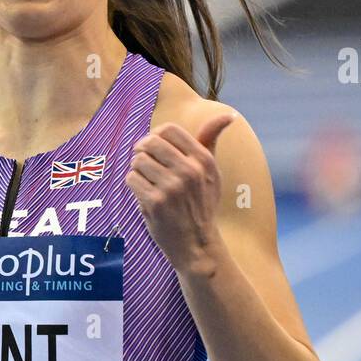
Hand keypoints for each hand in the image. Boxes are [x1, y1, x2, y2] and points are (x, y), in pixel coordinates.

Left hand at [126, 112, 235, 276]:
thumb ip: (211, 141)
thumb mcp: (212, 172)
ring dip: (137, 170)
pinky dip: (133, 185)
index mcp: (203, 160)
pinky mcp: (155, 202)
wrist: (197, 245)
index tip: (155, 149)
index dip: (155, 136)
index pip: (169, 129)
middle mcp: (189, 171)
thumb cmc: (202, 204)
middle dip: (142, 151)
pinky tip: (144, 194)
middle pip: (150, 142)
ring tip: (147, 181)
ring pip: (138, 160)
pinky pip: (131, 179)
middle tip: (145, 164)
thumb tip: (229, 115)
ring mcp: (172, 187)